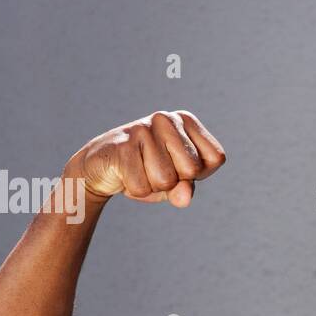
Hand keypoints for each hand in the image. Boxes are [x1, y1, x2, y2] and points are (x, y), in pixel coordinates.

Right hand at [65, 110, 226, 207]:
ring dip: (151, 186)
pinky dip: (134, 189)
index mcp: (185, 120)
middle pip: (192, 169)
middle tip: (153, 170)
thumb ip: (185, 189)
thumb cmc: (144, 172)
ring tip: (138, 171)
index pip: (216, 158)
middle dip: (174, 181)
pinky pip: (142, 186)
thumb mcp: (172, 183)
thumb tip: (185, 196)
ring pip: (166, 180)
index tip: (177, 166)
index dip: (199, 174)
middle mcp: (166, 118)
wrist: (99, 169)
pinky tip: (123, 174)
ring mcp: (142, 129)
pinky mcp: (121, 146)